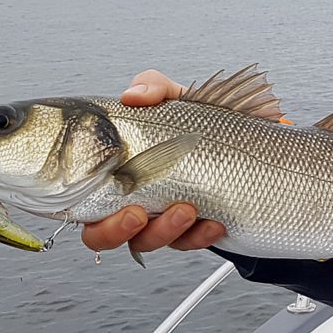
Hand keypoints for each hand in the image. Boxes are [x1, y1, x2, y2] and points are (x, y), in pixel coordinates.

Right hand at [84, 69, 218, 254]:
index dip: (80, 206)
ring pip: (146, 242)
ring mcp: (161, 217)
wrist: (252, 135)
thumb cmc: (205, 121)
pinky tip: (215, 222)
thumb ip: (153, 88)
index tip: (105, 194)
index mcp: (116, 170)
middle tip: (135, 213)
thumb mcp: (178, 97)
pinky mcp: (192, 231)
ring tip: (187, 209)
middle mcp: (132, 198)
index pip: (82, 198)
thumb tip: (133, 96)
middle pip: (101, 233)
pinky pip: (188, 244)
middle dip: (114, 231)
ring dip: (163, 231)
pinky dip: (199, 236)